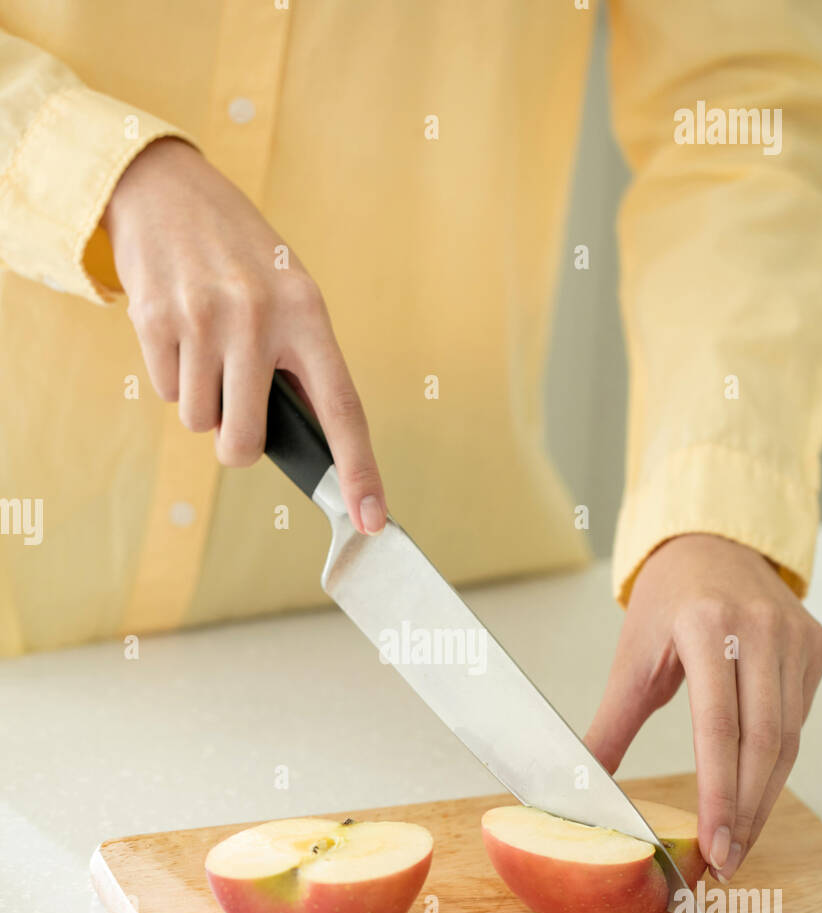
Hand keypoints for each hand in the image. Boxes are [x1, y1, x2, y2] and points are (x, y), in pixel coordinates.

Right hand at [102, 138, 385, 533]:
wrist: (166, 189)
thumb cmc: (240, 255)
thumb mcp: (289, 293)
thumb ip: (301, 362)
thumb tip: (310, 444)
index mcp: (307, 313)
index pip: (342, 409)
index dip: (359, 470)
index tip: (372, 518)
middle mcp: (257, 316)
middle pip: (246, 441)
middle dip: (237, 445)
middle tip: (236, 414)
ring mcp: (203, 319)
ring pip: (200, 422)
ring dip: (202, 402)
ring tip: (207, 347)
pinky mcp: (154, 319)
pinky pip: (167, 393)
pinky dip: (172, 375)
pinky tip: (180, 331)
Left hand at [584, 534, 821, 879]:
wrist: (712, 543)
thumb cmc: (667, 600)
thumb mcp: (632, 658)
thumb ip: (610, 726)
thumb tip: (580, 787)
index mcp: (708, 626)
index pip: (719, 726)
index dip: (718, 794)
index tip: (712, 845)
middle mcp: (760, 629)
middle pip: (762, 742)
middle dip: (744, 811)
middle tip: (724, 863)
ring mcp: (795, 637)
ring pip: (786, 739)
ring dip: (762, 799)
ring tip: (736, 845)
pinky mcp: (814, 648)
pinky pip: (797, 722)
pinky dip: (774, 768)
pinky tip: (754, 800)